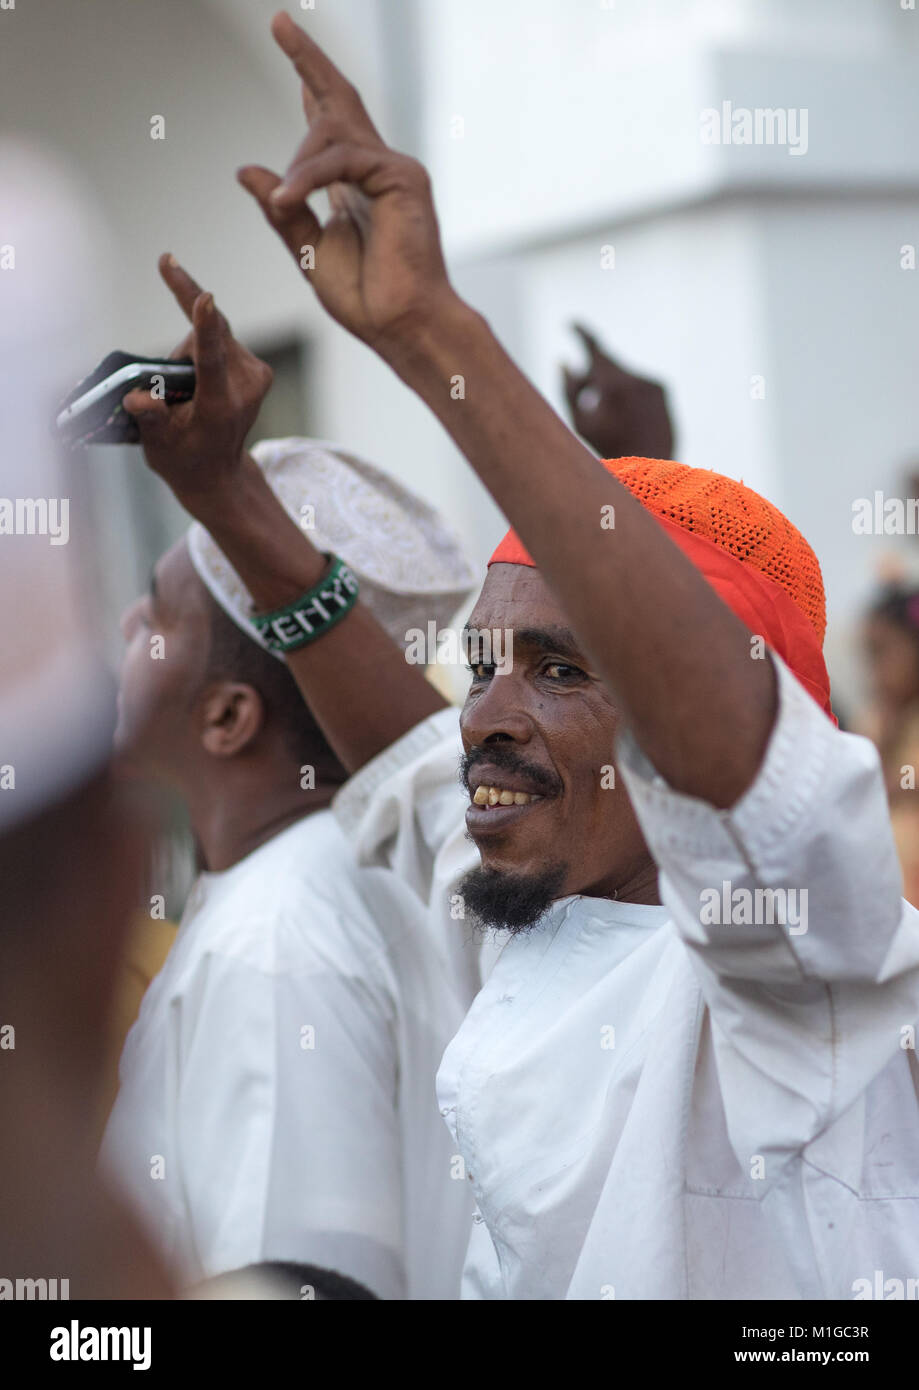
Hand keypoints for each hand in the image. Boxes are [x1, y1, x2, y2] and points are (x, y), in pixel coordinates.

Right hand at [123, 256, 272, 510]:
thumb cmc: (184, 459)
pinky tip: (195, 376)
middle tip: (165, 275)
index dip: (205, 327)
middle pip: (208, 334)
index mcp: (219, 405)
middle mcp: (244, 387)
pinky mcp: (259, 369)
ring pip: (214, 334)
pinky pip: (223, 340)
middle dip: (181, 339)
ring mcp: (256, 376)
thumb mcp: (158, 445)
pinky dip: (204, 346)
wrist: (218, 475)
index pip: (212, 360)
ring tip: (183, 389)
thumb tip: (137, 400)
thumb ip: (149, 417)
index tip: (204, 297)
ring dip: (191, 350)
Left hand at [237, 11, 455, 358]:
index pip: (329, 124)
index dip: (307, 84)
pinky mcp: (403, 178)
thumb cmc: (365, 300)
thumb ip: (282, 208)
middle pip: (339, 100)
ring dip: (298, 164)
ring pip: (333, 134)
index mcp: (357, 186)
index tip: (286, 42)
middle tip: (279, 21)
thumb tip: (245, 168)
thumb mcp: (306, 250)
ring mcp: (395, 171)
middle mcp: (379, 170)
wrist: (402, 327)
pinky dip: (309, 176)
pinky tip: (286, 198)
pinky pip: (341, 161)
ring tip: (281, 199)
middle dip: (307, 61)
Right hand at [562, 324, 673, 460]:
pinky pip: (637, 383)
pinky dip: (627, 395)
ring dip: (609, 388)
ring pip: (621, 375)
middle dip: (591, 376)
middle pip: (605, 365)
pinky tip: (627, 419)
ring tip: (608, 417)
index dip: (581, 333)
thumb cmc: (610, 448)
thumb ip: (570, 390)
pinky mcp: (662, 388)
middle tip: (582, 392)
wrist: (651, 466)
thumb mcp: (581, 422)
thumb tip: (564, 362)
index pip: (595, 348)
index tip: (571, 323)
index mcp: (614, 386)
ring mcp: (652, 382)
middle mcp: (636, 378)